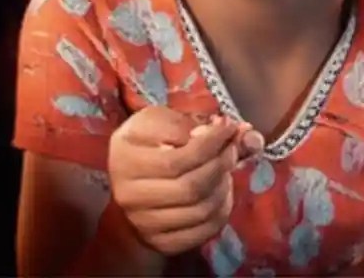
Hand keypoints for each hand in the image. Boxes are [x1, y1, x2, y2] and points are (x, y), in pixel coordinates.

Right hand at [107, 107, 263, 255]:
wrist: (129, 181)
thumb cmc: (148, 142)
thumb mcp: (162, 121)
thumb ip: (196, 124)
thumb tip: (240, 132)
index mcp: (124, 156)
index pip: (176, 159)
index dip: (211, 144)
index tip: (229, 128)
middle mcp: (128, 193)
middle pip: (191, 187)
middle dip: (221, 166)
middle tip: (232, 150)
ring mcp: (143, 221)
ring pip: (200, 210)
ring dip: (224, 188)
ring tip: (226, 170)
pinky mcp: (160, 241)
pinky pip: (203, 231)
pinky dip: (222, 211)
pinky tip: (221, 192)